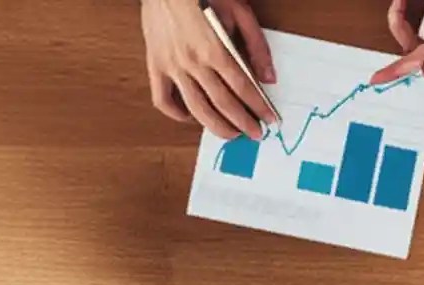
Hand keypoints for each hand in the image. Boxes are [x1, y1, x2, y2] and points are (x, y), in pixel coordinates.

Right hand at [141, 0, 277, 138]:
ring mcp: (171, 66)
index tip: (269, 120)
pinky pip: (163, 100)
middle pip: (222, 104)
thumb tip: (268, 77)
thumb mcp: (239, 11)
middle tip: (255, 134)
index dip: (258, 108)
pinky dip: (177, 114)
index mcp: (214, 48)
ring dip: (216, 126)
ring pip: (195, 108)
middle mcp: (192, 62)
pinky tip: (192, 116)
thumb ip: (256, 46)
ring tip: (230, 134)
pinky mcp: (155, 65)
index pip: (243, 88)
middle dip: (242, 123)